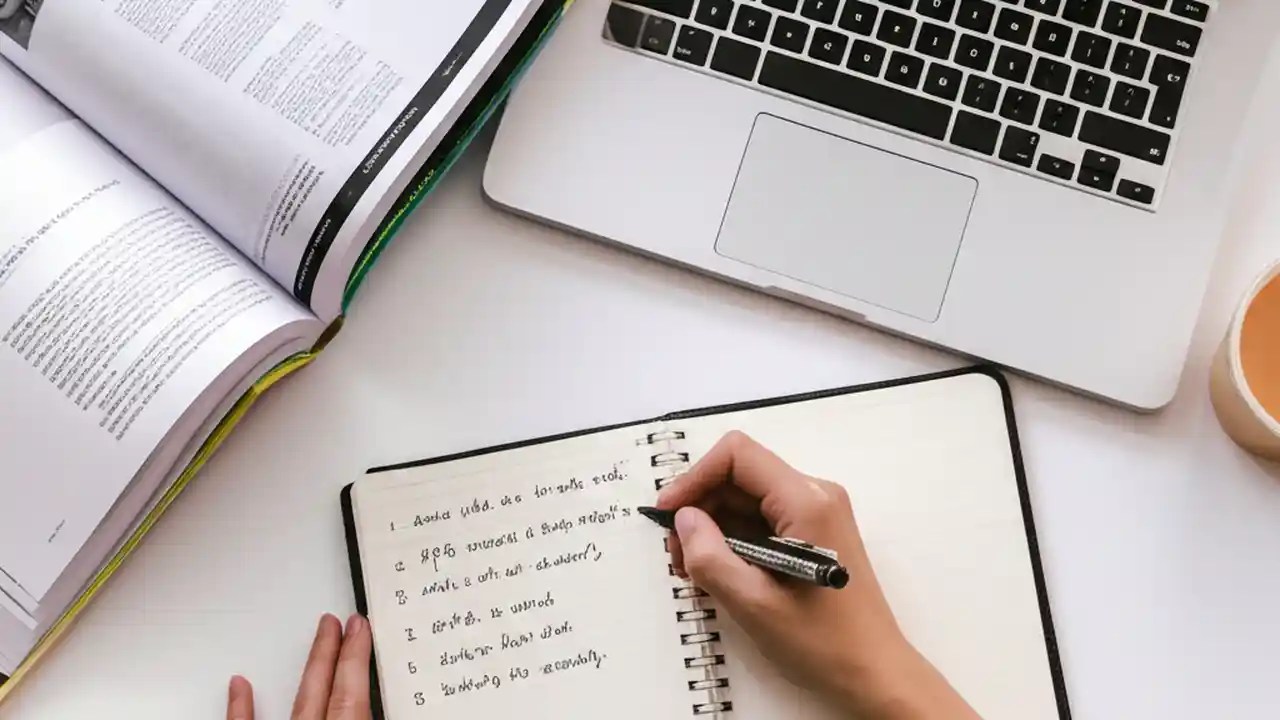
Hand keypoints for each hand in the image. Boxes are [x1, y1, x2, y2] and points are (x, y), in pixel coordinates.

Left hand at [227, 613, 372, 719]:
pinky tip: (239, 686)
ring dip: (305, 670)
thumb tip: (392, 713)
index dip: (354, 658)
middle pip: (319, 690)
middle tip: (336, 623)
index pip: (349, 695)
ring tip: (315, 640)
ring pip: (293, 703)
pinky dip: (241, 707)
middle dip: (330, 652)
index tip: (358, 628)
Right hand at [658, 432, 979, 719]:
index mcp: (807, 501)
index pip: (738, 455)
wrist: (875, 673)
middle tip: (680, 557)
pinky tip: (722, 573)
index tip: (668, 515)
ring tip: (697, 572)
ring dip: (714, 527)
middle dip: (701, 508)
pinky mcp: (815, 532)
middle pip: (740, 475)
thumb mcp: (753, 603)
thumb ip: (710, 556)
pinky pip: (763, 518)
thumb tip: (684, 518)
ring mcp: (818, 512)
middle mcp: (816, 495)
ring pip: (748, 498)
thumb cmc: (823, 642)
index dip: (694, 477)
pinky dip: (735, 539)